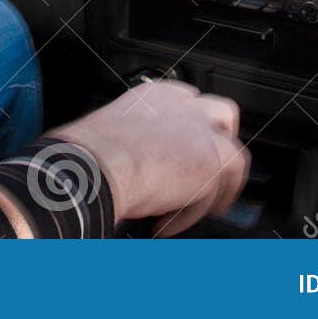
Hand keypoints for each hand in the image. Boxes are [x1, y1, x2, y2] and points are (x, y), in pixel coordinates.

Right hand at [45, 79, 248, 234]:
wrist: (93, 166)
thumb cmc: (85, 153)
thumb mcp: (108, 135)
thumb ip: (128, 141)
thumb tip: (124, 164)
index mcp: (153, 94)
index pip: (187, 99)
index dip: (192, 126)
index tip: (186, 147)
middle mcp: (181, 105)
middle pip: (222, 114)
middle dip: (221, 141)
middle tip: (211, 171)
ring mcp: (201, 130)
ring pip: (232, 154)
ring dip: (217, 185)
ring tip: (203, 208)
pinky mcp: (212, 160)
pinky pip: (219, 190)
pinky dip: (196, 211)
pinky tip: (171, 223)